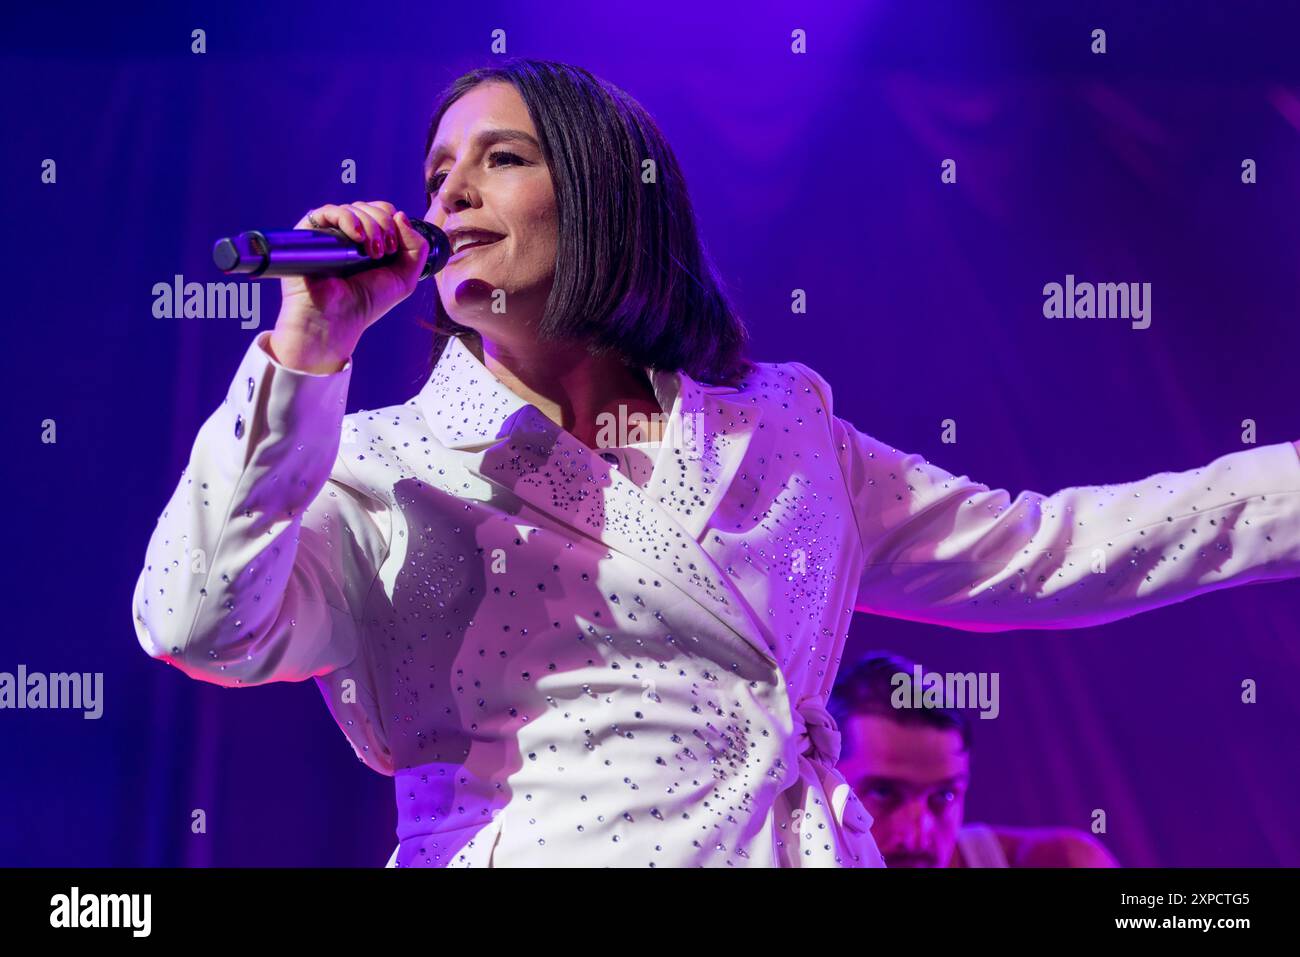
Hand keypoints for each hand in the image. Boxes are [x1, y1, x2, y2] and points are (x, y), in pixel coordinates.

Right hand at [268, 201, 428, 372]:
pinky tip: (356, 237)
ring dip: (370, 225)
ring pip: (354, 208)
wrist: (336, 318)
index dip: (394, 222)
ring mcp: (331, 232)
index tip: (394, 248)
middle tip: (383, 252)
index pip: (385, 213)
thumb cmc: (366, 303)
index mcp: (371, 241)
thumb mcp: (405, 279)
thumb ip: (416, 248)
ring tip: (371, 252)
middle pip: (372, 208)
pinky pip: (328, 211)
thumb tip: (400, 215)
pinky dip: (347, 218)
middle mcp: (350, 234)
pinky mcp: (310, 232)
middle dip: (384, 225)